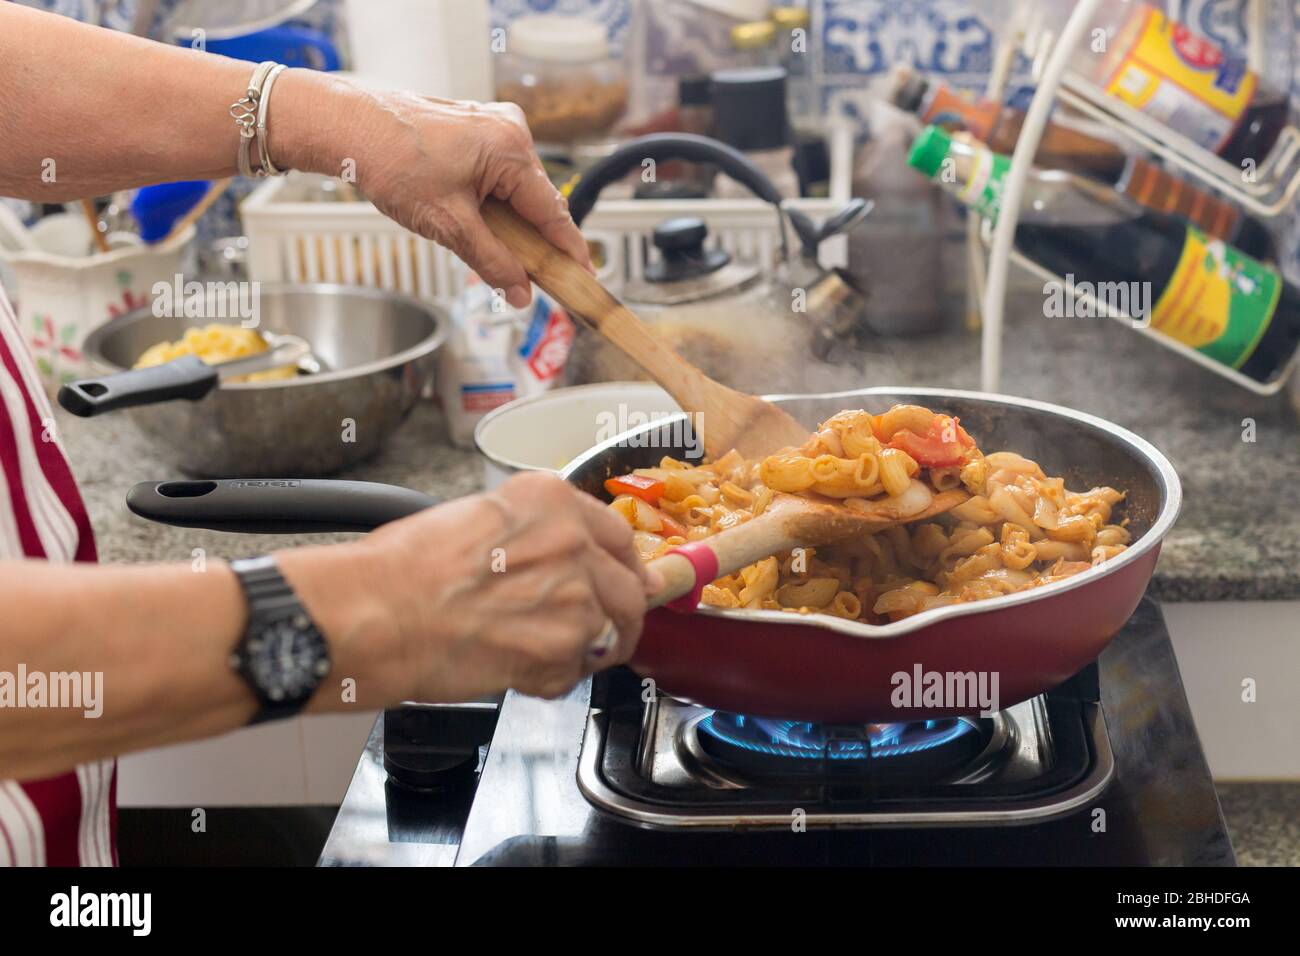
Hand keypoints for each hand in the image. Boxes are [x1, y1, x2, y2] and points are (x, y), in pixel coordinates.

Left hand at [276, 73, 589, 308]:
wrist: (346, 127)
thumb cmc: (390, 160)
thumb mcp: (448, 225)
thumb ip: (492, 262)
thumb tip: (520, 291)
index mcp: (511, 149)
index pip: (554, 212)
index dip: (569, 251)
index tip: (582, 277)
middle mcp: (509, 130)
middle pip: (537, 201)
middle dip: (532, 241)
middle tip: (531, 278)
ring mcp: (491, 126)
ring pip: (515, 190)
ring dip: (508, 223)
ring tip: (487, 248)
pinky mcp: (473, 129)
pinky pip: (496, 175)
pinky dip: (491, 204)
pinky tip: (474, 221)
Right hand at [282, 473, 658, 704]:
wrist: (377, 612)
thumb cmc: (403, 568)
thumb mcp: (479, 516)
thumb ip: (535, 533)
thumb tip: (564, 559)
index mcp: (551, 499)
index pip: (617, 535)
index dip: (622, 566)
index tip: (623, 581)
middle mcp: (573, 540)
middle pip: (630, 587)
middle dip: (620, 614)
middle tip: (602, 632)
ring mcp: (576, 595)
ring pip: (611, 634)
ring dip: (585, 650)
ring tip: (540, 655)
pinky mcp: (564, 648)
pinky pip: (576, 672)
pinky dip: (552, 680)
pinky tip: (513, 667)